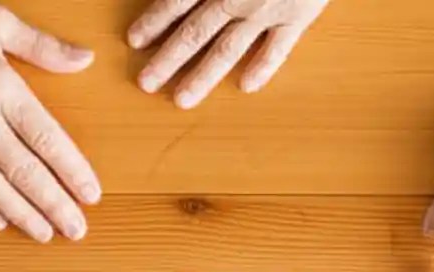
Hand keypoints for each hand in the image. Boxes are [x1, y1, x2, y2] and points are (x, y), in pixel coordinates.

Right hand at [0, 0, 100, 241]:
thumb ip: (43, 47)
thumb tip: (84, 59)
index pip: (45, 139)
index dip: (72, 171)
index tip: (91, 194)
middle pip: (23, 171)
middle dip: (54, 204)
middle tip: (76, 230)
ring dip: (21, 214)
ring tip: (45, 234)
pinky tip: (1, 222)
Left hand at [129, 0, 329, 107]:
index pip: (176, 1)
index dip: (154, 21)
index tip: (135, 41)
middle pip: (194, 33)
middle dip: (167, 60)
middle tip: (146, 83)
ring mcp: (267, 11)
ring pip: (228, 49)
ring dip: (203, 76)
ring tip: (183, 99)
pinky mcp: (298, 17)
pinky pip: (278, 49)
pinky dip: (263, 69)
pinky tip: (247, 87)